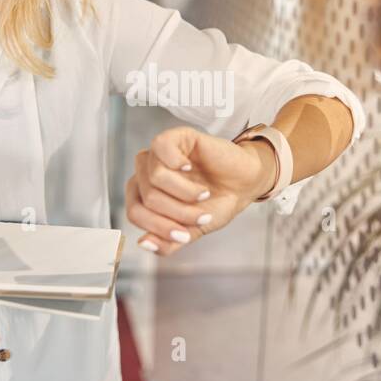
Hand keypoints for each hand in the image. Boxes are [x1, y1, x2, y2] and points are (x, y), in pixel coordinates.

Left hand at [125, 125, 276, 255]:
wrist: (245, 185)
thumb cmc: (217, 203)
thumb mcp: (192, 231)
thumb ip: (167, 242)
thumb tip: (144, 243)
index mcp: (144, 194)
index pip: (135, 212)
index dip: (159, 227)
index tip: (185, 235)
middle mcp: (147, 173)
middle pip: (147, 198)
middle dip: (178, 213)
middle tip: (203, 216)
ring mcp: (160, 154)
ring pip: (155, 177)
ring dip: (184, 192)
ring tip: (204, 194)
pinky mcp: (177, 137)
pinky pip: (161, 147)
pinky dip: (176, 161)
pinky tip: (189, 166)